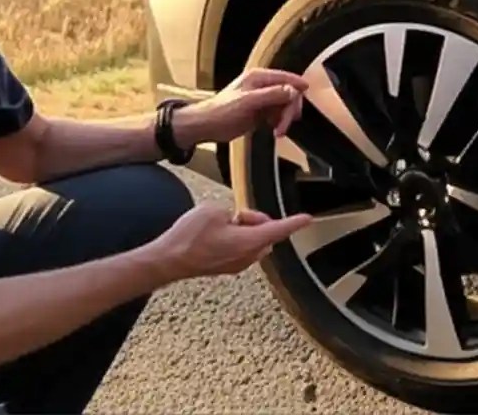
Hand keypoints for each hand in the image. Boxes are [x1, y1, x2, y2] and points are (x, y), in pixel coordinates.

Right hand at [147, 202, 313, 279]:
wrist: (169, 260)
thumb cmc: (190, 236)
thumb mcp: (214, 210)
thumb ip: (233, 212)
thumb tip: (234, 221)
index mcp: (249, 241)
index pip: (278, 229)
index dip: (294, 222)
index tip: (308, 219)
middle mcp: (247, 257)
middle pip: (266, 234)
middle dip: (258, 221)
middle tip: (238, 213)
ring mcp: (236, 265)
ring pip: (253, 243)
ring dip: (246, 230)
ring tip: (223, 223)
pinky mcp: (225, 267)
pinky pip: (240, 250)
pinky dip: (236, 239)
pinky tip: (215, 235)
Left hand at [177, 67, 307, 145]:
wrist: (207, 126)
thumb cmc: (222, 111)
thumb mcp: (248, 102)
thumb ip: (272, 95)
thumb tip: (293, 91)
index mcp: (259, 77)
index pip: (286, 78)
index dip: (297, 86)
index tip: (305, 97)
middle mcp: (262, 86)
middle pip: (288, 94)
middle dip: (289, 110)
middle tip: (284, 125)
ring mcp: (262, 100)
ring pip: (285, 106)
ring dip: (284, 119)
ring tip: (277, 131)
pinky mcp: (261, 112)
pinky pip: (278, 115)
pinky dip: (279, 123)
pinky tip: (274, 130)